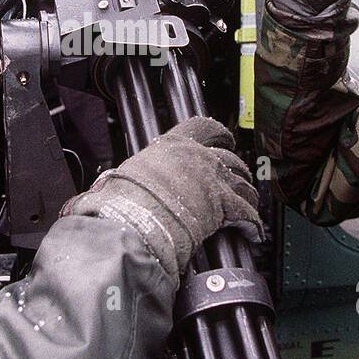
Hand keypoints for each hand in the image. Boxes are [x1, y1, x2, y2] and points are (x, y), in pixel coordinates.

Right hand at [60, 117, 260, 284]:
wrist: (133, 222)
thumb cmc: (122, 202)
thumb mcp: (122, 178)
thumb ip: (129, 179)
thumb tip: (106, 189)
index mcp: (172, 145)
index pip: (204, 127)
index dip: (218, 135)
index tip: (224, 141)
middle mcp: (197, 158)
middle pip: (230, 158)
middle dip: (235, 170)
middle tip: (234, 179)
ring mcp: (213, 181)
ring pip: (243, 184)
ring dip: (246, 195)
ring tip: (247, 204)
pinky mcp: (224, 207)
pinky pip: (247, 213)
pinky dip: (252, 223)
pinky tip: (252, 231)